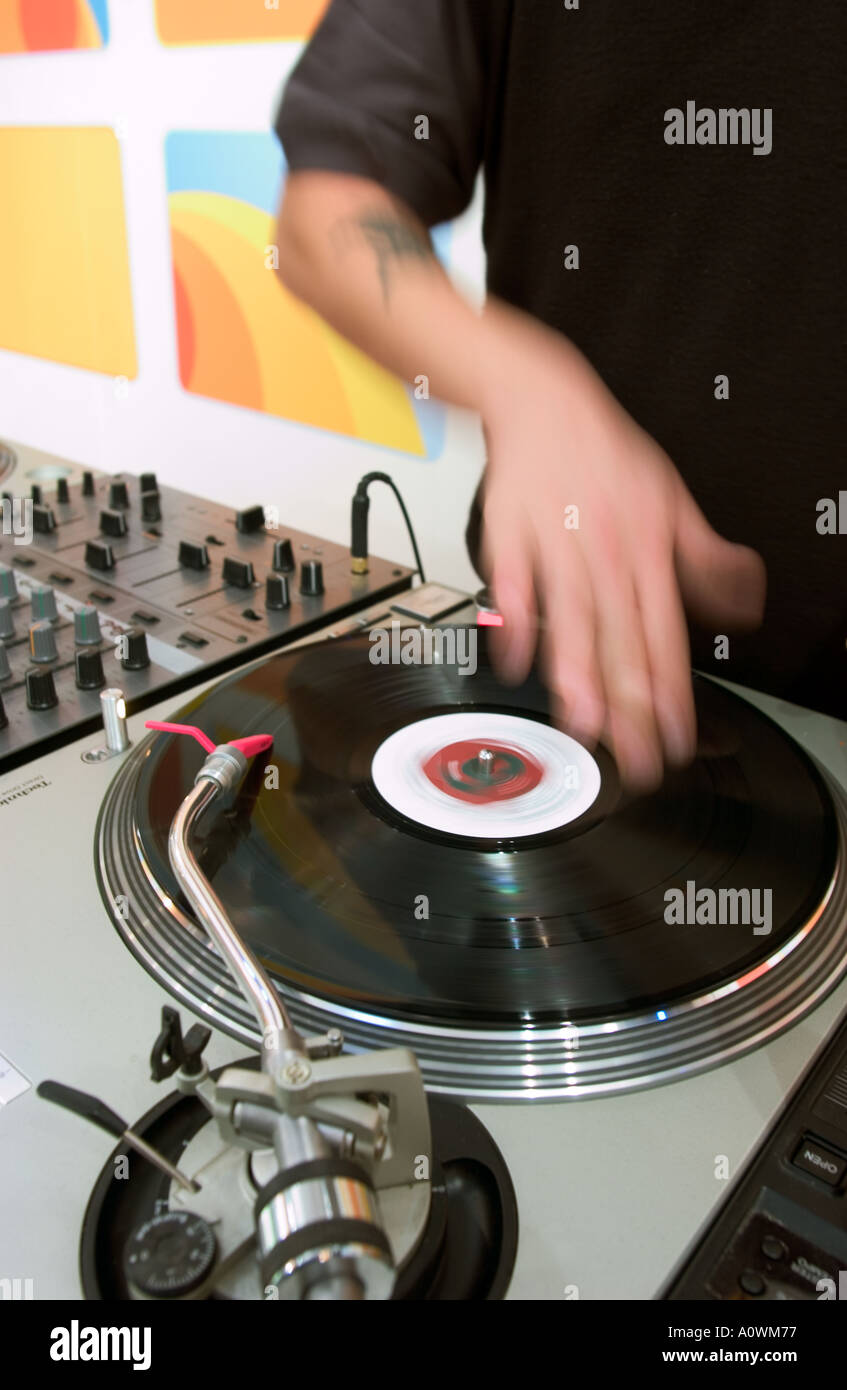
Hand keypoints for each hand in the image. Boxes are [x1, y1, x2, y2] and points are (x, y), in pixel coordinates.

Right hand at [478, 324, 765, 789]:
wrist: (545, 402)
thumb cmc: (606, 455)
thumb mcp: (674, 501)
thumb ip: (708, 560)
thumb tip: (745, 606)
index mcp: (648, 549)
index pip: (665, 635)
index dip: (670, 691)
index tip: (674, 738)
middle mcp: (606, 551)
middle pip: (620, 638)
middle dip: (629, 705)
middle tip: (632, 758)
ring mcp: (557, 542)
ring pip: (571, 615)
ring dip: (577, 671)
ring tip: (584, 722)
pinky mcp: (510, 532)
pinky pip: (512, 580)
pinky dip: (512, 619)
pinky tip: (515, 661)